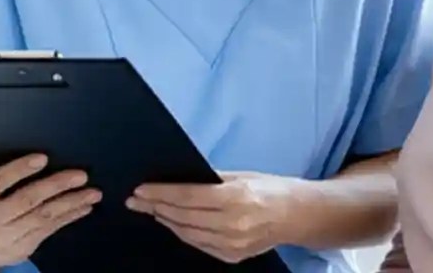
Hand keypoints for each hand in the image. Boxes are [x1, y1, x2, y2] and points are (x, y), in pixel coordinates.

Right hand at [0, 154, 100, 272]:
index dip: (20, 169)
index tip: (43, 157)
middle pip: (26, 201)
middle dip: (56, 186)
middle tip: (80, 175)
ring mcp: (5, 239)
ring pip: (42, 218)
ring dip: (71, 203)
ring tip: (92, 192)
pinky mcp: (19, 250)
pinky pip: (48, 232)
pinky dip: (68, 218)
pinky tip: (83, 208)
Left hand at [126, 171, 305, 263]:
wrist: (296, 216)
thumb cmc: (270, 188)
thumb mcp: (241, 175)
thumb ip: (211, 179)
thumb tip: (179, 178)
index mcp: (235, 198)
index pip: (187, 196)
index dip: (160, 193)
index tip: (140, 189)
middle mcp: (232, 224)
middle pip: (182, 216)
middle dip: (156, 207)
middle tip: (135, 200)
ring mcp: (231, 244)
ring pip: (186, 233)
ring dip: (165, 220)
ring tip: (150, 209)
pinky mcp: (231, 256)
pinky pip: (198, 244)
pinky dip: (182, 233)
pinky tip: (171, 222)